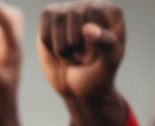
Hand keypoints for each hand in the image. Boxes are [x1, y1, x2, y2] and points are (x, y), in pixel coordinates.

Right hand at [37, 1, 126, 125]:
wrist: (77, 88)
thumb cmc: (97, 75)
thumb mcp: (108, 63)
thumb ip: (105, 43)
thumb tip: (87, 28)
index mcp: (111, 12)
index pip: (94, 11)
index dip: (90, 36)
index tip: (96, 53)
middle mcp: (90, 6)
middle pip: (73, 12)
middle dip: (73, 42)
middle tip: (80, 57)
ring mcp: (69, 11)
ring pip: (57, 17)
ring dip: (60, 45)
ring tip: (69, 55)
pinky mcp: (50, 19)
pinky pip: (44, 24)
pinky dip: (48, 43)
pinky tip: (57, 51)